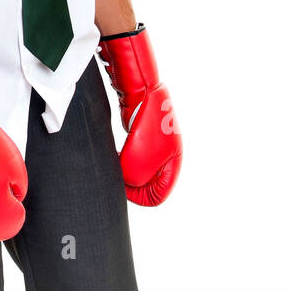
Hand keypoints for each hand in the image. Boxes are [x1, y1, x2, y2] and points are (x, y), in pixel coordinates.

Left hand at [98, 26, 182, 206]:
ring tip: (116, 165)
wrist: (142, 92)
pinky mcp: (144, 134)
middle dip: (131, 184)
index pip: (158, 196)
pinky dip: (124, 158)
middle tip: (117, 179)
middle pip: (149, 184)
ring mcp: (156, 143)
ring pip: (140, 168)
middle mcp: (168, 154)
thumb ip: (132, 180)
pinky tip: (116, 154)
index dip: (138, 198)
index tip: (123, 187)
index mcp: (173, 164)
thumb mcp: (136, 162)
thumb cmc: (144, 127)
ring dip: (126, 170)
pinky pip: (134, 154)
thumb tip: (125, 181)